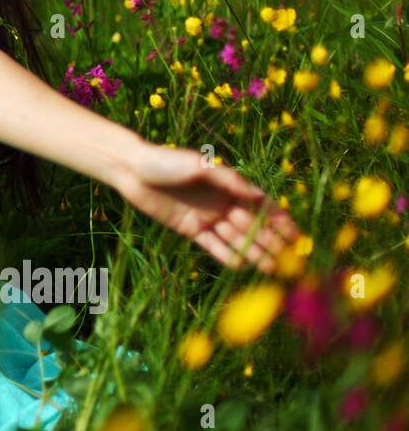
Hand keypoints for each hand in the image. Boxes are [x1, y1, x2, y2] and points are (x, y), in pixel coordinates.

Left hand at [110, 143, 300, 272]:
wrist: (132, 170)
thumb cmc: (166, 161)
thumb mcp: (199, 165)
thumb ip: (228, 180)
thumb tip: (257, 195)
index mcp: (228, 185)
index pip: (262, 206)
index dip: (280, 221)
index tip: (297, 237)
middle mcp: (221, 202)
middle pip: (252, 226)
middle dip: (271, 243)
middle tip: (289, 262)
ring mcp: (206, 217)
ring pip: (235, 238)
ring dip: (254, 253)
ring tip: (272, 270)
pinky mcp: (190, 229)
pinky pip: (213, 245)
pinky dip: (228, 256)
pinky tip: (244, 267)